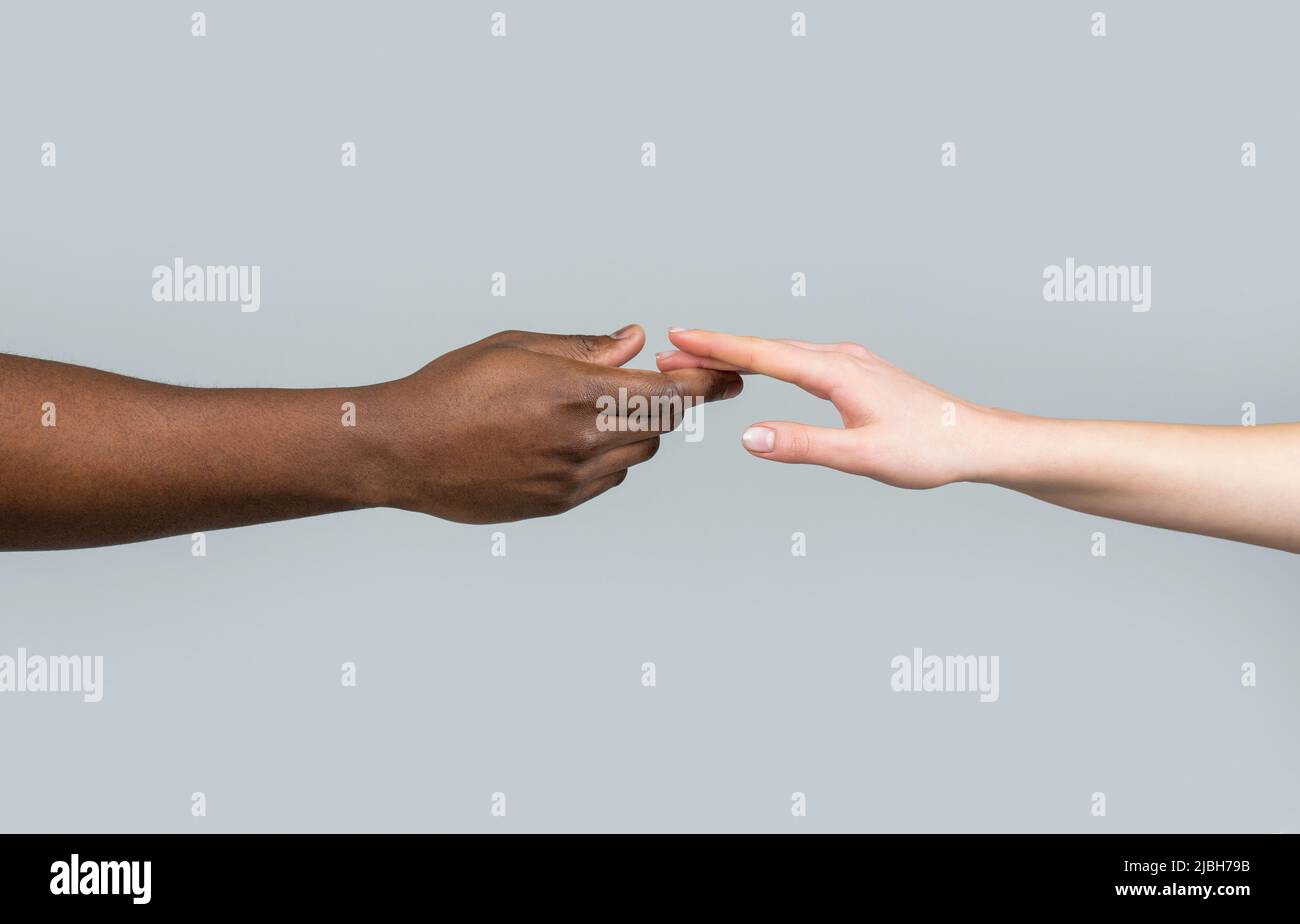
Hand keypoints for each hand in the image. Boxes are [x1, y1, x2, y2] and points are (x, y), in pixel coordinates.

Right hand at [373, 325, 741, 521]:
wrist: (401, 451)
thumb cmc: (452, 388)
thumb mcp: (518, 347)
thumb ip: (585, 348)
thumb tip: (635, 342)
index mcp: (575, 393)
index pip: (668, 391)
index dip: (706, 382)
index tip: (732, 374)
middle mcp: (580, 441)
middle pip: (660, 424)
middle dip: (661, 400)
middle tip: (646, 381)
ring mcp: (570, 480)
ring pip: (636, 454)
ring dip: (632, 430)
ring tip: (587, 409)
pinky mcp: (556, 505)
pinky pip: (607, 480)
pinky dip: (606, 458)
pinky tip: (566, 440)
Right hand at [656, 329, 996, 487]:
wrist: (976, 439)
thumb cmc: (928, 449)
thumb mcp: (862, 455)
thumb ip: (804, 445)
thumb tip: (749, 437)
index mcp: (837, 371)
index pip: (763, 354)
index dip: (716, 345)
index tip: (676, 335)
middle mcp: (841, 357)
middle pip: (766, 348)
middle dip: (715, 347)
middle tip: (668, 351)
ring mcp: (850, 362)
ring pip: (782, 352)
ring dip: (740, 354)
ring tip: (700, 359)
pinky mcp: (857, 373)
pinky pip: (799, 360)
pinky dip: (768, 361)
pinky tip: (760, 368)